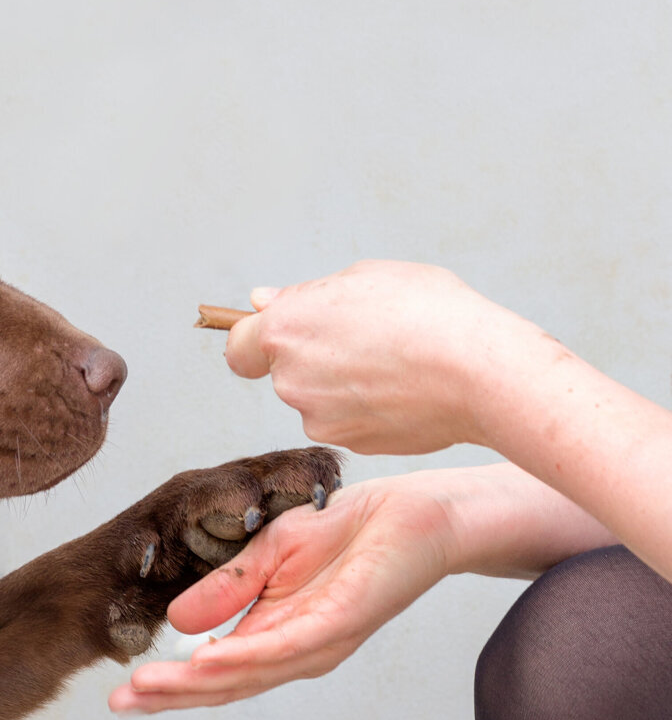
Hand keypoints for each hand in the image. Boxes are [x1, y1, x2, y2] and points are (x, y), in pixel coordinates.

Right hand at [109, 476, 452, 712]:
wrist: (411, 511)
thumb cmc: (347, 530)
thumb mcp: (268, 552)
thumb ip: (226, 588)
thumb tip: (176, 622)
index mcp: (275, 634)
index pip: (215, 670)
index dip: (169, 683)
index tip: (123, 693)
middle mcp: (295, 650)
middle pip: (224, 684)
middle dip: (170, 695)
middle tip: (120, 703)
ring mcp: (318, 641)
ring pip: (247, 673)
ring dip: (194, 682)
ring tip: (148, 687)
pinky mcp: (339, 622)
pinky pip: (283, 646)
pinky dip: (241, 655)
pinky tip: (204, 658)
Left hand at [225, 260, 546, 453]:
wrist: (480, 373)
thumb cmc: (430, 313)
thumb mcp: (366, 276)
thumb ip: (306, 294)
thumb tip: (264, 303)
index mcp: (285, 330)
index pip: (238, 347)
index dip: (256, 341)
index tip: (279, 336)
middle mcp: (291, 380)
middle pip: (287, 370)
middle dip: (316, 356)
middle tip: (368, 337)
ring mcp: (319, 418)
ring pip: (319, 398)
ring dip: (343, 384)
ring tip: (395, 362)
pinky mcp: (350, 443)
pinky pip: (348, 421)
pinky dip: (368, 408)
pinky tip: (405, 390)